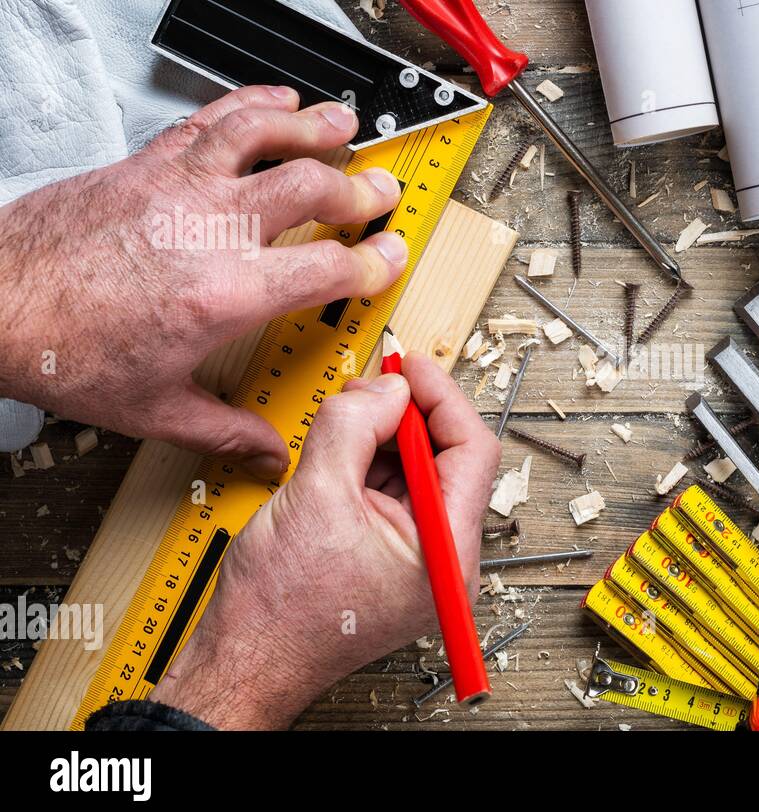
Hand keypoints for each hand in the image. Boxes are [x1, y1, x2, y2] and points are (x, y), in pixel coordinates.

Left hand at [0, 86, 407, 477]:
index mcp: (225, 294)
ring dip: (314, 126)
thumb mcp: (154, 408)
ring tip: (344, 123)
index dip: (373, 262)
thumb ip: (224, 431)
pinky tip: (272, 101)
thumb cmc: (62, 350)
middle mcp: (210, 231)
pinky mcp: (147, 166)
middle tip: (380, 193)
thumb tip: (265, 453)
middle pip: (311, 188)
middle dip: (360, 189)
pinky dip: (250, 104)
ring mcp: (178, 188)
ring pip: (265, 136)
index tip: (387, 258)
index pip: (328, 267)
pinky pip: (211, 120)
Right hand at [148, 353, 500, 728]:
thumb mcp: (316, 491)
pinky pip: (395, 497)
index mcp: (448, 551)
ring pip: (418, 474)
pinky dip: (369, 467)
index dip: (439, 397)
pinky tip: (338, 459)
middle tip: (366, 391)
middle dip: (405, 417)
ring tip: (341, 428)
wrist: (244, 662)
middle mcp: (447, 560)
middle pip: (447, 458)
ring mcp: (422, 563)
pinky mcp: (396, 561)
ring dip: (383, 440)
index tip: (408, 368)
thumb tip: (386, 387)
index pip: (472, 448)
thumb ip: (354, 425)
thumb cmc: (279, 610)